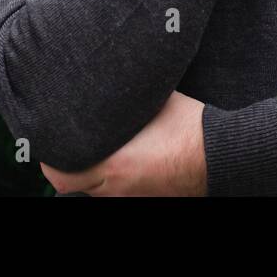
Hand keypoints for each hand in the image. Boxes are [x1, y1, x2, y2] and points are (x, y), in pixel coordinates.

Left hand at [40, 92, 207, 195]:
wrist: (225, 152)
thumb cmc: (190, 124)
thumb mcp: (153, 101)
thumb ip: (122, 97)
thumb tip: (101, 76)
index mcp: (114, 166)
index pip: (61, 177)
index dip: (52, 159)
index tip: (52, 141)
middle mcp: (119, 190)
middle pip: (73, 189)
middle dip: (69, 167)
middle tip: (68, 145)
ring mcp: (134, 199)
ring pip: (95, 193)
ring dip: (90, 175)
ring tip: (93, 150)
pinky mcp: (149, 200)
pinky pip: (118, 194)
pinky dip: (111, 182)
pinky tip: (118, 162)